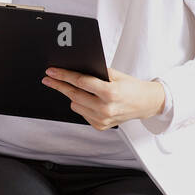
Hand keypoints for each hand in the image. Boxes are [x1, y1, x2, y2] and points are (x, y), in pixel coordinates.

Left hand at [40, 66, 165, 129]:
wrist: (146, 103)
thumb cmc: (131, 87)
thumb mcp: (116, 75)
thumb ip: (96, 72)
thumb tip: (74, 68)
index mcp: (110, 93)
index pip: (80, 82)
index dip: (64, 76)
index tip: (51, 72)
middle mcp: (105, 108)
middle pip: (74, 95)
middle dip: (60, 85)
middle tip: (48, 79)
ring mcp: (103, 119)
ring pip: (75, 105)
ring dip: (74, 96)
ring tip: (80, 90)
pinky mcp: (100, 126)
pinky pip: (82, 113)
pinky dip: (82, 105)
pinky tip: (90, 100)